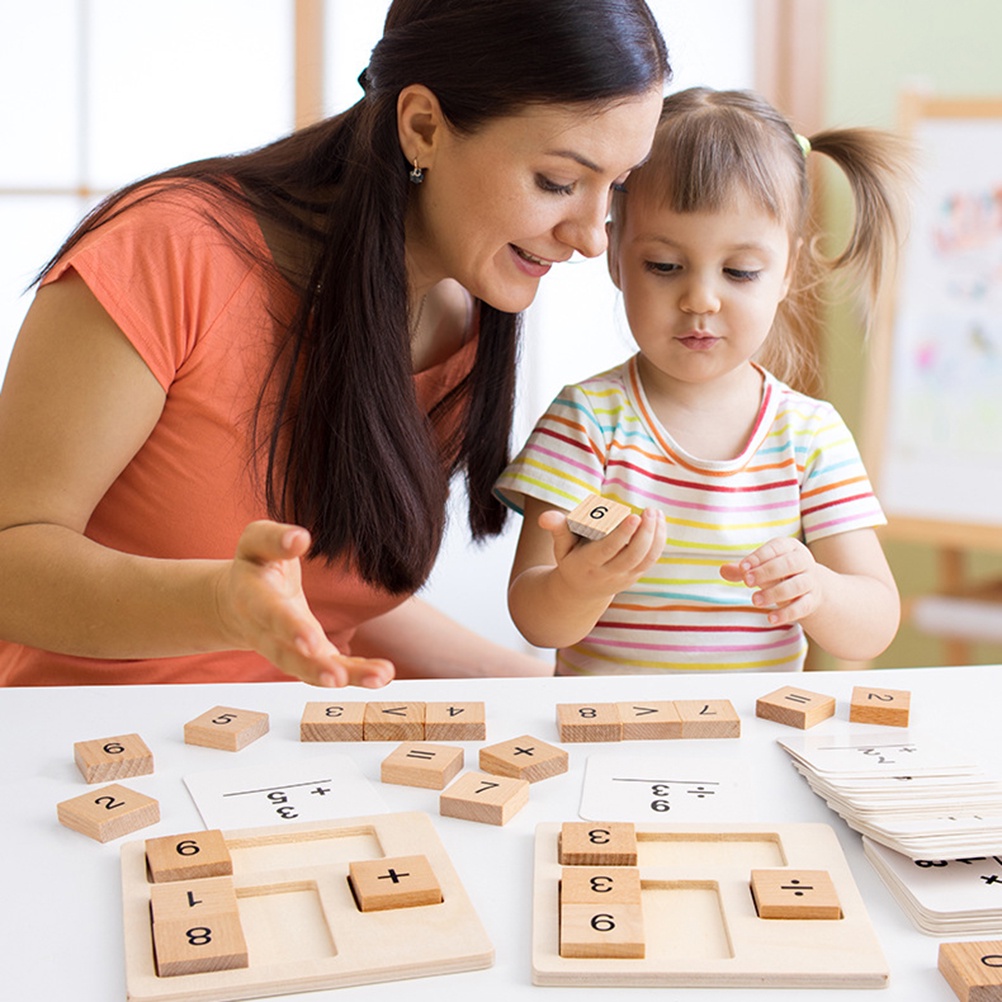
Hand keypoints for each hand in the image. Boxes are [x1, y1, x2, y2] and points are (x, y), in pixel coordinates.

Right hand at [213, 520, 394, 687]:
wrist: (238, 601)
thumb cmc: (256, 564)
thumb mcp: (256, 542)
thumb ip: (275, 539)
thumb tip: (300, 538)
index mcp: (252, 597)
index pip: (270, 613)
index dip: (288, 627)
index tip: (311, 641)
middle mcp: (267, 632)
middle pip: (286, 655)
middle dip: (312, 666)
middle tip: (337, 677)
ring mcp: (287, 649)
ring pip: (309, 670)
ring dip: (343, 676)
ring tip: (378, 678)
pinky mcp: (308, 656)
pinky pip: (329, 669)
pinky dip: (355, 674)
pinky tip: (380, 675)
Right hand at [540, 506, 665, 601]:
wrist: (580, 591)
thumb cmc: (571, 559)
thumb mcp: (560, 546)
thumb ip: (557, 528)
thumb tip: (545, 517)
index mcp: (587, 564)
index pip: (608, 550)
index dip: (622, 535)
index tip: (634, 516)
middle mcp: (607, 574)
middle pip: (631, 556)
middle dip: (644, 533)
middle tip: (649, 510)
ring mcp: (623, 577)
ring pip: (645, 559)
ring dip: (655, 536)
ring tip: (656, 513)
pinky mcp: (634, 576)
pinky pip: (650, 560)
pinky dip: (658, 542)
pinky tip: (658, 523)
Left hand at [720, 537, 821, 625]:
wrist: (810, 586)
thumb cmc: (779, 572)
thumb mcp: (761, 567)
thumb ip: (743, 569)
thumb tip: (722, 570)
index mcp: (789, 547)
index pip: (775, 548)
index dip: (758, 557)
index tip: (743, 568)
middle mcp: (803, 562)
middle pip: (789, 564)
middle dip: (766, 572)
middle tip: (747, 582)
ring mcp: (810, 582)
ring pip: (796, 586)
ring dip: (774, 593)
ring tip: (755, 601)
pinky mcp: (812, 600)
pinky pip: (802, 606)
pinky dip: (786, 613)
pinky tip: (770, 618)